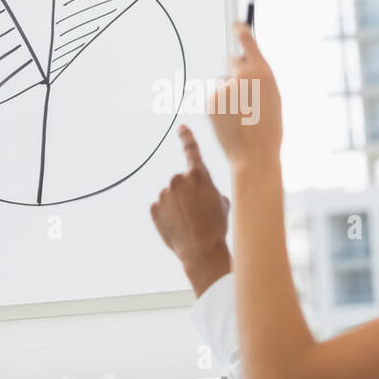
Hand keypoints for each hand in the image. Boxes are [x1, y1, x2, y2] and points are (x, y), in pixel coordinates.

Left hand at [150, 125, 231, 295]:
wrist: (202, 251)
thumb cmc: (217, 226)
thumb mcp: (223, 203)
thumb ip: (210, 189)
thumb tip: (204, 191)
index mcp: (199, 175)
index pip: (192, 149)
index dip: (186, 137)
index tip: (181, 128)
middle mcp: (179, 180)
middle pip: (182, 182)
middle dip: (188, 194)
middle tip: (199, 213)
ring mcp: (164, 194)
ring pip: (171, 197)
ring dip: (178, 206)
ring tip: (191, 223)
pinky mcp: (154, 208)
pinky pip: (161, 209)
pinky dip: (168, 216)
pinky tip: (179, 227)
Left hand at [207, 23, 281, 168]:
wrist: (254, 155)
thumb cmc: (269, 130)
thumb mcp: (273, 97)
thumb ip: (261, 78)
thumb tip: (250, 64)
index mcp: (263, 72)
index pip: (246, 40)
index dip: (240, 30)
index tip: (235, 24)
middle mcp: (243, 75)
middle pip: (231, 60)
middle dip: (234, 70)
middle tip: (241, 92)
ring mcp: (226, 87)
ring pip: (222, 82)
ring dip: (228, 92)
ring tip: (239, 115)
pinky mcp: (212, 100)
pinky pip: (215, 96)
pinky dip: (220, 106)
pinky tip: (229, 120)